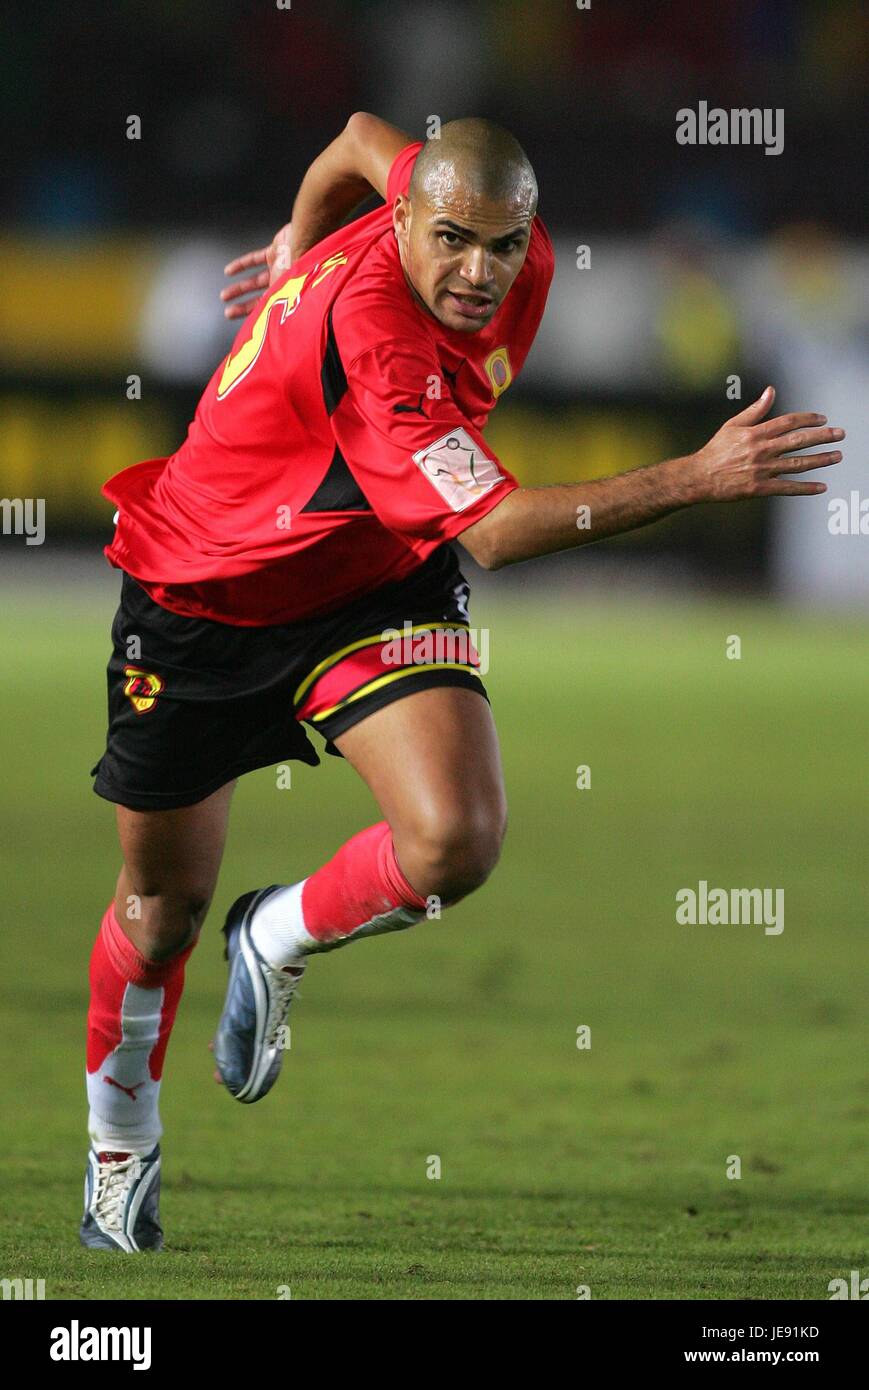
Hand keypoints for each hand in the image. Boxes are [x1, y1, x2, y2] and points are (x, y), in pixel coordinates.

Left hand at [220, 222, 292, 319]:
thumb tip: (263, 326)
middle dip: (243, 306)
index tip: (244, 325)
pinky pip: (255, 259)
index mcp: (289, 295)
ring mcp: (279, 267)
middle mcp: (285, 283)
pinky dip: (241, 265)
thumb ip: (273, 307)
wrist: (306, 240)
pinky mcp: (275, 251)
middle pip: (260, 298)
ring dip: (239, 289)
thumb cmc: (301, 267)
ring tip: (224, 296)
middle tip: (229, 313)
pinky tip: (229, 271)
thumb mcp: (286, 294)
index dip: (254, 317)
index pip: (269, 310)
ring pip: (255, 280)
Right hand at [687, 386, 844, 502]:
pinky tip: (822, 487)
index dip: (809, 419)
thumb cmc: (715, 450)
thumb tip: (771, 391)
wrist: (699, 477)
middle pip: (799, 440)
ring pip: (798, 463)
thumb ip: (755, 410)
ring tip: (837, 456)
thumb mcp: (733, 425)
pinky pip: (788, 488)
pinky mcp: (759, 488)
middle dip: (823, 437)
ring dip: (821, 460)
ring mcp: (762, 470)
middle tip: (840, 435)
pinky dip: (806, 488)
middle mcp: (762, 450)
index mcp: (756, 433)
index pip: (789, 422)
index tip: (823, 419)